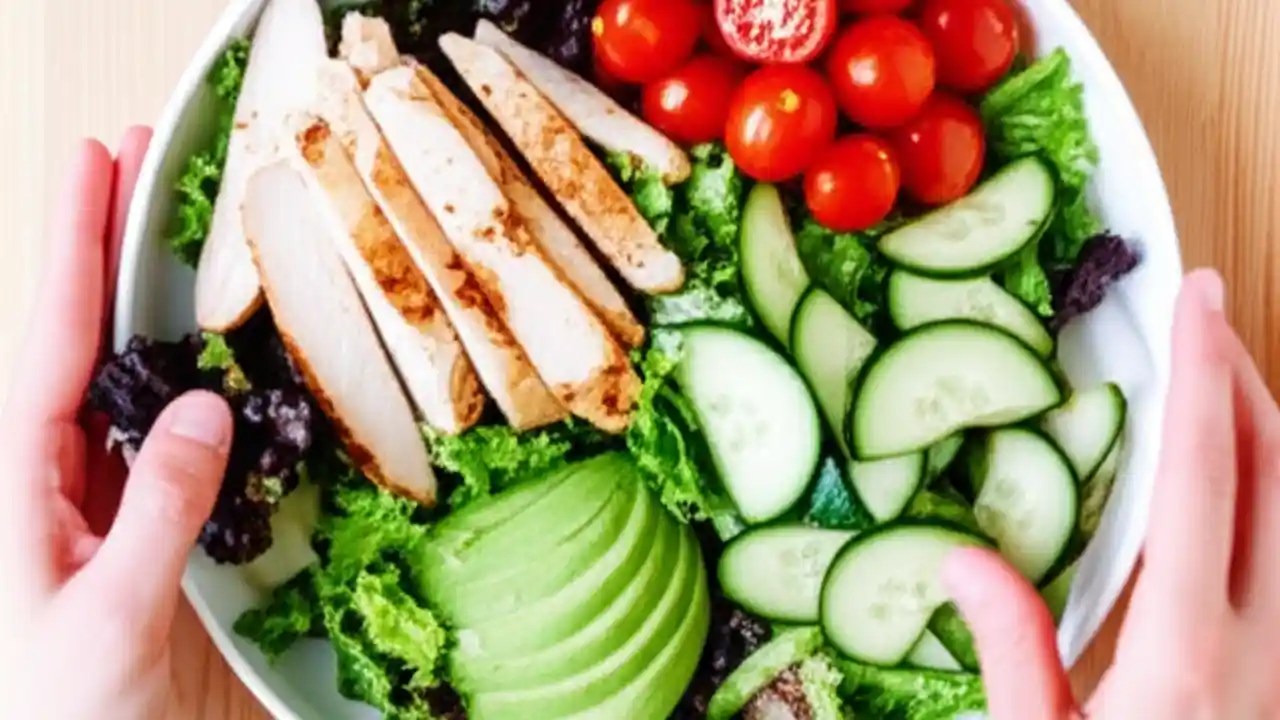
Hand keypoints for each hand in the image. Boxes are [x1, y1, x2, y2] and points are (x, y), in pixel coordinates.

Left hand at [0, 131, 232, 718]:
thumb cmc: (57, 718)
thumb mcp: (104, 617)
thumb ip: (158, 510)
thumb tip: (203, 409)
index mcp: (20, 483)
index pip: (56, 338)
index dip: (77, 243)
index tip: (98, 161)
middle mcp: (65, 479)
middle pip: (96, 339)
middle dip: (116, 247)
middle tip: (146, 161)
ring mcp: (118, 506)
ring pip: (150, 388)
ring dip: (175, 312)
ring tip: (205, 241)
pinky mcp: (167, 541)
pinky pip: (198, 451)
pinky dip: (224, 397)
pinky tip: (246, 366)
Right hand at [945, 269, 1279, 718]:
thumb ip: (1013, 652)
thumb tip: (960, 559)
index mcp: (1192, 653)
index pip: (1207, 481)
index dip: (1200, 378)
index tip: (1191, 300)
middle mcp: (1268, 644)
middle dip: (1245, 379)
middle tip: (1200, 319)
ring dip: (1269, 432)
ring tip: (1217, 384)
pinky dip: (1271, 493)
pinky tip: (1235, 491)